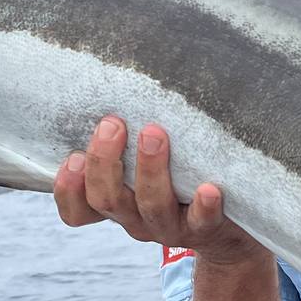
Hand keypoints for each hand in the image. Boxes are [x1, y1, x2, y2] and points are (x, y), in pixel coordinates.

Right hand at [52, 116, 267, 268]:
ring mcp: (170, 226)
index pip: (77, 210)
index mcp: (116, 204)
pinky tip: (209, 189)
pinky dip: (204, 207)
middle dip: (104, 162)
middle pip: (107, 200)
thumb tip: (113, 71)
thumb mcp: (143, 161)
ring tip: (154, 134)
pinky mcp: (207, 229)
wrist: (231, 223)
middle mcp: (136, 219)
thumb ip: (125, 136)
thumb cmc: (178, 176)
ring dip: (149, 170)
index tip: (74, 157)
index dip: (68, 190)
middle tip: (113, 124)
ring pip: (150, 206)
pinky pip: (202, 222)